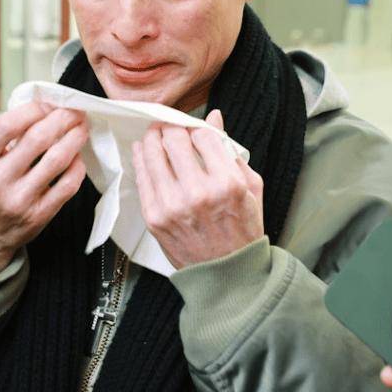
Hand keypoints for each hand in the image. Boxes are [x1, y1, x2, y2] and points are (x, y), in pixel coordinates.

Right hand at [0, 101, 87, 274]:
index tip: (48, 104)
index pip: (8, 125)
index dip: (35, 109)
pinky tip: (77, 156)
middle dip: (63, 118)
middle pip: (38, 138)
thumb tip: (44, 108)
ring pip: (58, 159)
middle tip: (74, 111)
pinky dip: (77, 165)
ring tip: (81, 128)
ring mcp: (19, 201)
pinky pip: (68, 184)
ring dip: (75, 137)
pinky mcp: (39, 216)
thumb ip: (4, 137)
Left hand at [132, 109, 263, 268]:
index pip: (202, 136)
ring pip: (152, 153)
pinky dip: (141, 157)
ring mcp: (172, 205)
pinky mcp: (153, 216)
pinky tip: (144, 149)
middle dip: (172, 127)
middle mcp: (198, 193)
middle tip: (171, 126)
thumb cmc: (242, 228)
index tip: (193, 127)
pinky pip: (142, 175)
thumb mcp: (250, 186)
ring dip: (153, 137)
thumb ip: (230, 149)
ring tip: (156, 134)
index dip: (196, 126)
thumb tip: (213, 117)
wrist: (227, 273)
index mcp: (227, 183)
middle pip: (173, 139)